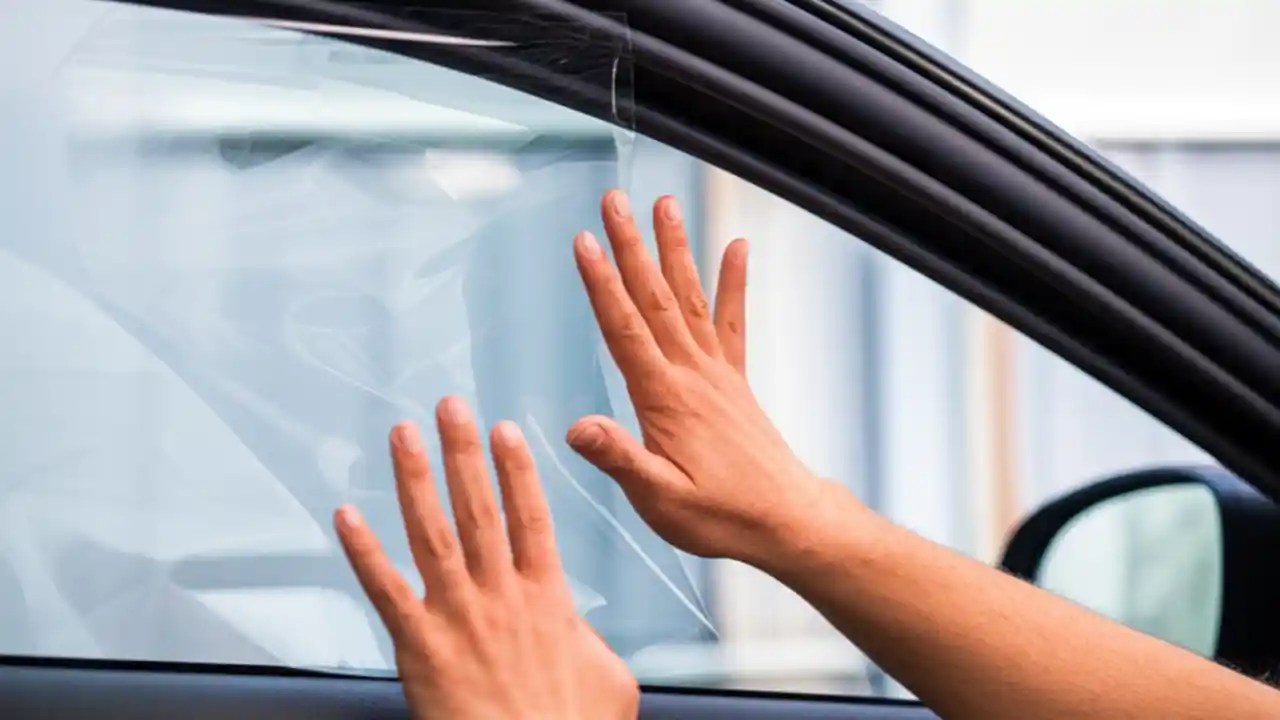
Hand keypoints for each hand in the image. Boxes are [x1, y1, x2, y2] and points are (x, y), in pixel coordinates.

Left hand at [335, 397, 637, 719]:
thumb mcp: (610, 680)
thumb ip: (588, 639)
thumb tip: (577, 627)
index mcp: (547, 599)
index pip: (530, 517)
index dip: (517, 470)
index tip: (506, 431)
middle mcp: (500, 597)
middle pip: (479, 509)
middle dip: (463, 453)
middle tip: (450, 408)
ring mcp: (457, 618)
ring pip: (433, 533)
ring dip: (415, 479)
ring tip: (403, 436)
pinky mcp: (419, 647)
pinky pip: (384, 589)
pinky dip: (364, 550)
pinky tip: (346, 515)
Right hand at [565, 191, 841, 565]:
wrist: (786, 520)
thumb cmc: (720, 516)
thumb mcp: (660, 500)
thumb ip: (620, 460)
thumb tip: (576, 428)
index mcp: (665, 400)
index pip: (625, 330)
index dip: (602, 284)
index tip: (584, 241)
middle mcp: (692, 375)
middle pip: (654, 299)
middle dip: (631, 247)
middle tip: (613, 200)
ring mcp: (716, 374)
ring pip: (690, 298)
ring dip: (674, 250)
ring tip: (663, 203)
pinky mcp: (734, 382)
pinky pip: (732, 322)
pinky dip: (733, 282)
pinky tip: (737, 247)